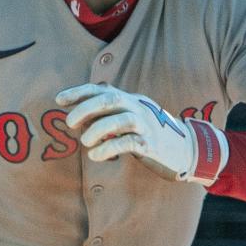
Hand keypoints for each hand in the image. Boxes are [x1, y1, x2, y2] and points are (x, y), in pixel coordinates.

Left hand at [55, 83, 227, 184]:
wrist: (187, 149)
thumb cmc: (150, 134)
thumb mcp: (129, 119)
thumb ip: (106, 116)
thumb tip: (77, 120)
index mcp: (130, 100)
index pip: (102, 89)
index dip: (79, 92)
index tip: (59, 100)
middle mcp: (138, 107)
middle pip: (111, 99)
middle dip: (86, 109)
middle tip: (69, 124)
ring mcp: (147, 125)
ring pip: (121, 119)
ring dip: (97, 130)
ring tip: (85, 143)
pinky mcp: (152, 144)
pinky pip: (129, 143)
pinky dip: (109, 148)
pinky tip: (96, 156)